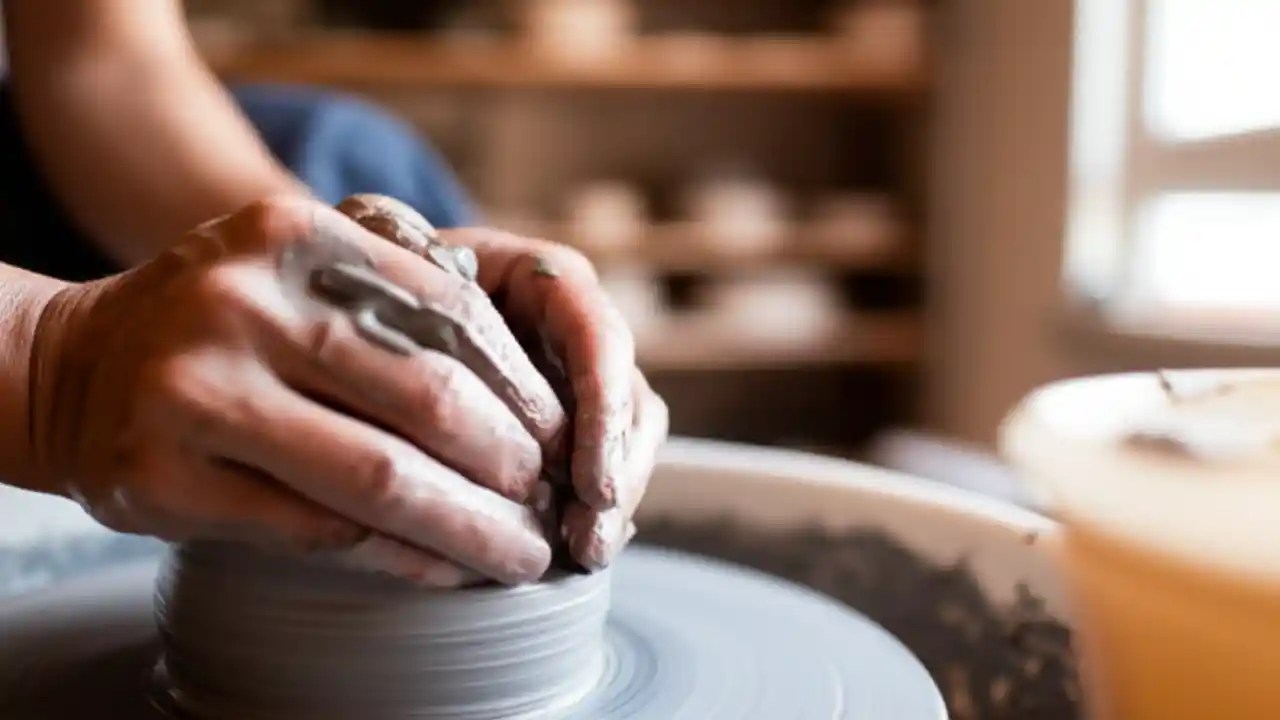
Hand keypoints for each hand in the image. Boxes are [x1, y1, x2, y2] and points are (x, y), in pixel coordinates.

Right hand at [26, 195, 568, 585]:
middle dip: (511, 462)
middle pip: (428, 399)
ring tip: (520, 552)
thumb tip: (533, 399)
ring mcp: (196, 392)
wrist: (71, 366)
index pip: (451, 315)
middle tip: (548, 501)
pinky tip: (445, 568)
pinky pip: (320, 530)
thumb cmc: (220, 321)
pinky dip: (401, 556)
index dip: (522, 385)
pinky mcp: (165, 477)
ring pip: (381, 477)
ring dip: (471, 526)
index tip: (560, 433)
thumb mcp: (299, 271)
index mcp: (296, 235)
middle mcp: (243, 304)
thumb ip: (396, 301)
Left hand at [338, 195, 669, 570]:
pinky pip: (604, 465)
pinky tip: (577, 551)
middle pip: (625, 393)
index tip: (590, 481)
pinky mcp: (569, 425)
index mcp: (543, 278)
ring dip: (613, 500)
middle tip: (587, 540)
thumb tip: (449, 380)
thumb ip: (423, 312)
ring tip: (584, 555)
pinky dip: (595, 510)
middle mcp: (574, 325)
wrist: (372, 309)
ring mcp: (577, 377)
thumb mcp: (390, 283)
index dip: (602, 408)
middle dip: (615, 470)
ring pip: (629, 436)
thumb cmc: (378, 293)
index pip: (596, 335)